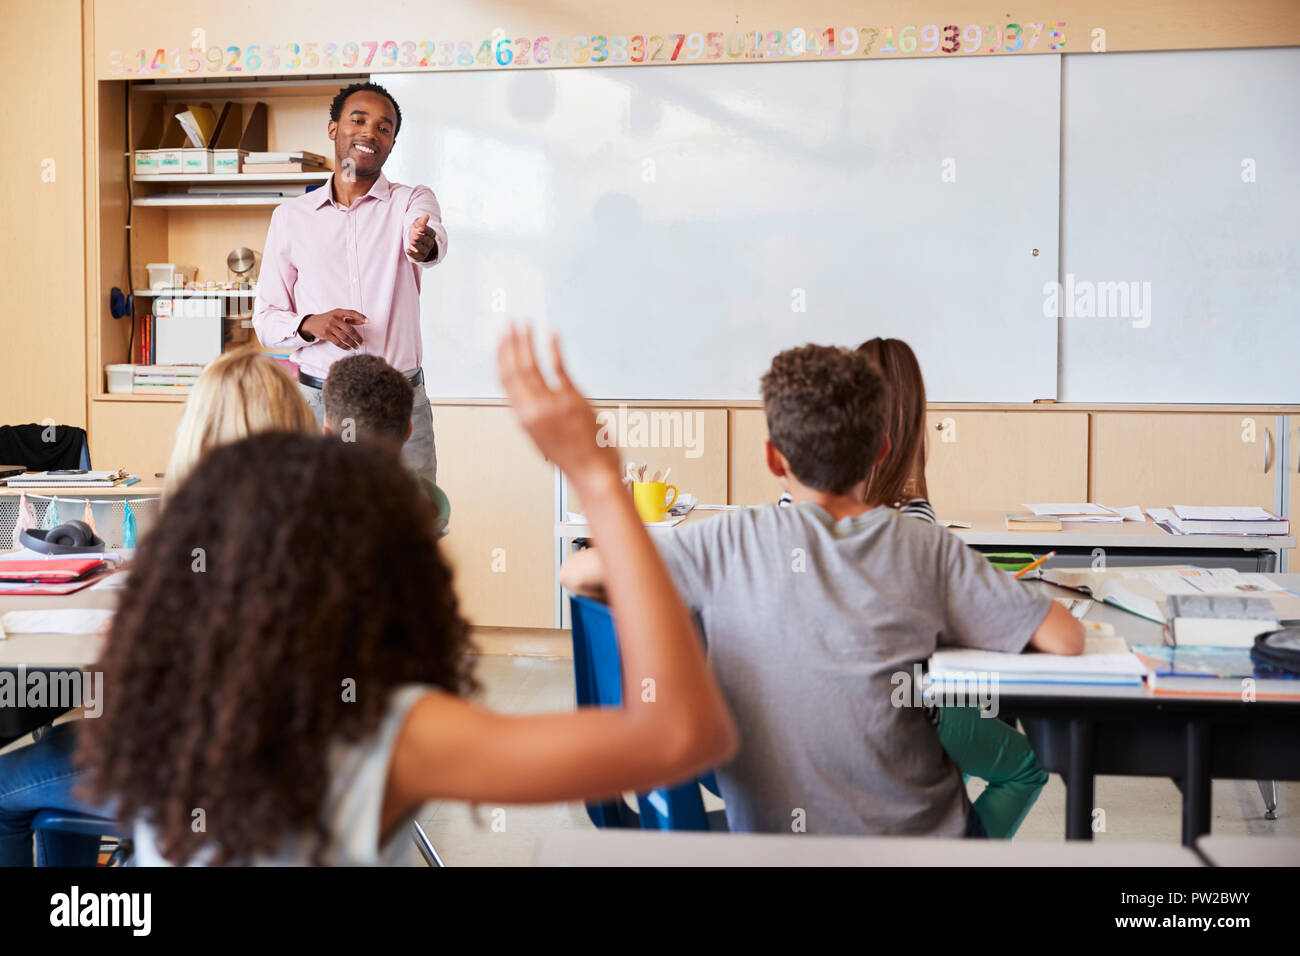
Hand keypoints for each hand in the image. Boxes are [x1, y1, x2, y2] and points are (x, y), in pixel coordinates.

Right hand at [300, 309, 366, 349]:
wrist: (312, 323)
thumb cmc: (328, 319)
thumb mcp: (338, 315)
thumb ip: (351, 319)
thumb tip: (364, 321)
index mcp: (339, 312)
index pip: (351, 313)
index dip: (360, 316)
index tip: (367, 321)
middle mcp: (334, 319)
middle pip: (349, 329)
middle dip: (357, 337)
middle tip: (362, 342)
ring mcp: (329, 327)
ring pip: (344, 337)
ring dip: (352, 343)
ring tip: (357, 346)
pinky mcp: (326, 334)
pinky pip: (338, 342)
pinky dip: (344, 346)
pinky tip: (349, 348)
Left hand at [405, 214, 437, 261]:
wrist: (413, 243)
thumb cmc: (416, 232)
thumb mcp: (418, 225)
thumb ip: (421, 221)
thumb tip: (427, 215)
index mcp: (431, 234)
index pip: (430, 232)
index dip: (425, 230)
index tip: (419, 229)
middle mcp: (430, 243)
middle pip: (427, 241)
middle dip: (420, 238)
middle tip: (414, 236)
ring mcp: (425, 251)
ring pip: (423, 249)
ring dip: (417, 245)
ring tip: (412, 241)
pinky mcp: (420, 257)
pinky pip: (417, 257)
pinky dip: (412, 254)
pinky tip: (407, 250)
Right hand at [497, 324, 617, 484]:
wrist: (593, 472)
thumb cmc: (572, 457)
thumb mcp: (541, 438)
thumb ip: (532, 415)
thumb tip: (527, 398)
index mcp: (524, 419)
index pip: (506, 381)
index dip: (501, 357)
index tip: (501, 341)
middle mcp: (533, 410)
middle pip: (515, 369)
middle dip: (511, 343)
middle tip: (510, 324)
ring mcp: (552, 404)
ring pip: (532, 365)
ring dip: (526, 341)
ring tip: (525, 324)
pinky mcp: (572, 400)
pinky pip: (558, 368)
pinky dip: (553, 348)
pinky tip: (551, 334)